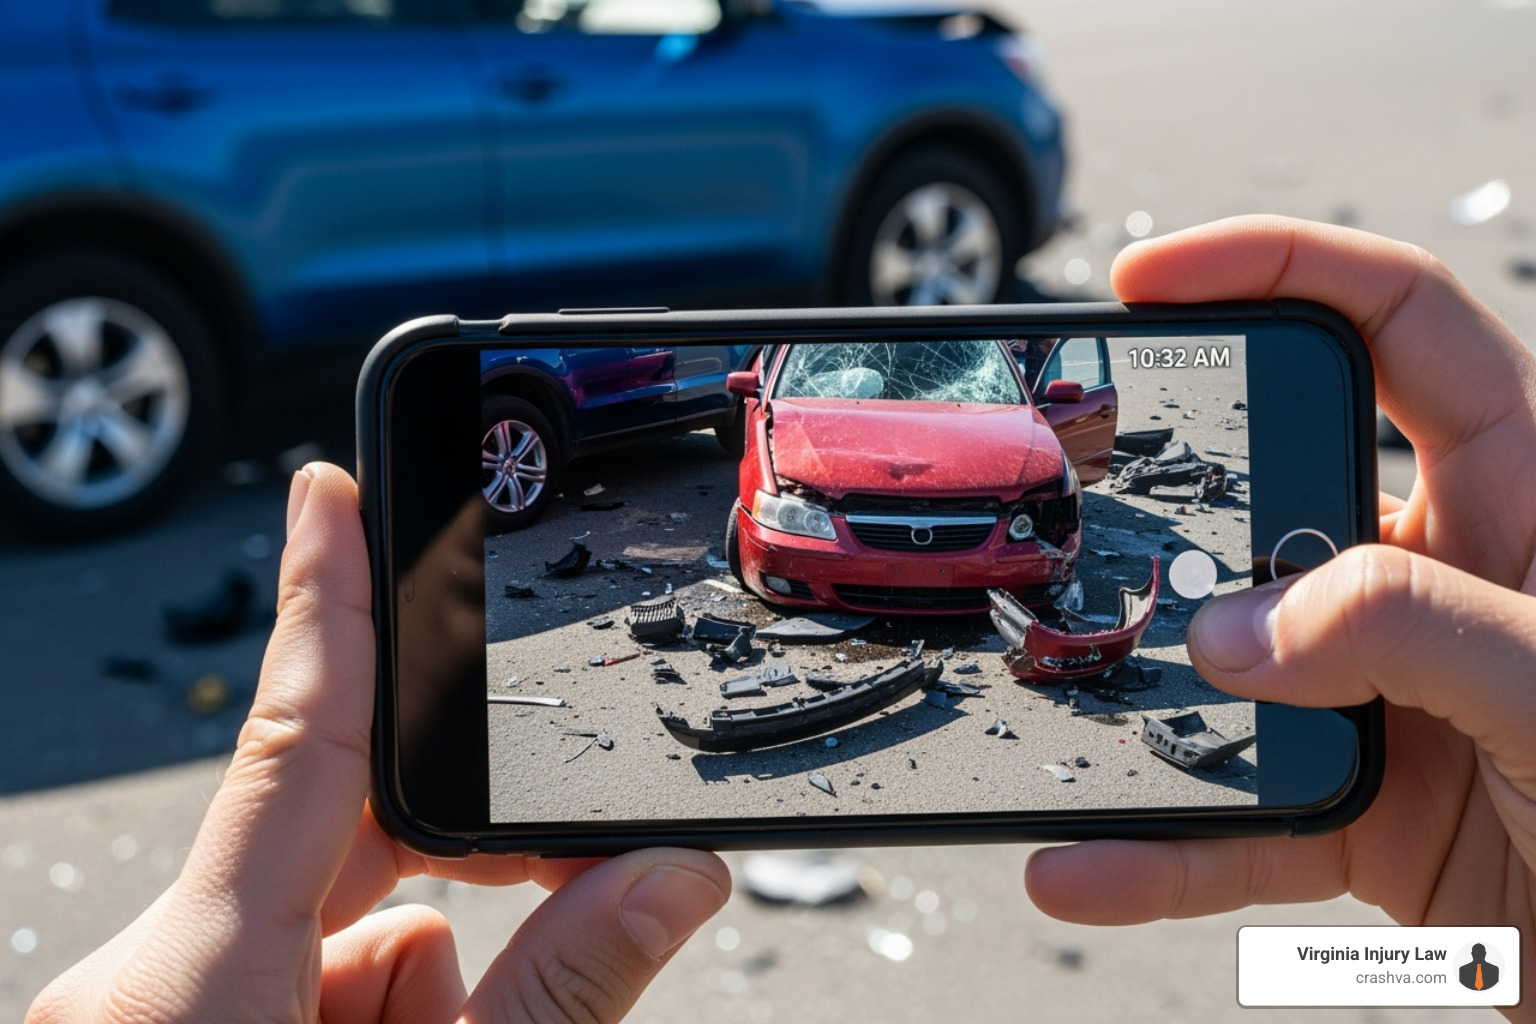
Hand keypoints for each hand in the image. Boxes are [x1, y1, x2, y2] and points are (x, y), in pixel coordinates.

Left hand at [28, 464, 729, 1023]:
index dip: (322, 598)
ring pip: (349, 961)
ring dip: (427, 1017)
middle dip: (462, 911)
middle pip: (356, 868)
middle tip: (534, 970)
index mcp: (199, 980)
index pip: (296, 738)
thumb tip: (669, 878)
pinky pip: (314, 1006)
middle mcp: (174, 986)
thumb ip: (556, 1006)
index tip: (327, 485)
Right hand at [1025, 217, 1535, 1006]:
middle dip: (1172, 502)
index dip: (1278, 268)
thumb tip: (1235, 629)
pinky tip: (1091, 862)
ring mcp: (1390, 693)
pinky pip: (1230, 813)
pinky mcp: (1358, 805)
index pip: (1400, 326)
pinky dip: (1158, 845)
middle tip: (1082, 513)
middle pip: (1272, 489)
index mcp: (1527, 497)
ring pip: (1228, 667)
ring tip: (1060, 703)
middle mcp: (1445, 579)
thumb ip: (1415, 629)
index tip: (1151, 281)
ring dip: (1137, 699)